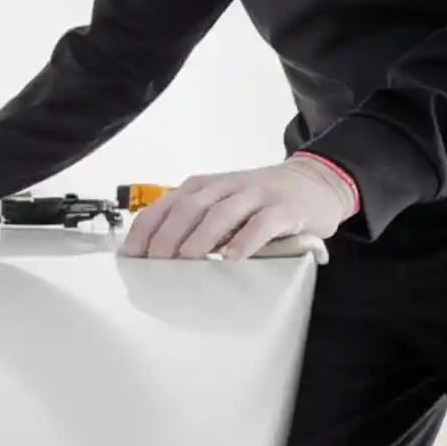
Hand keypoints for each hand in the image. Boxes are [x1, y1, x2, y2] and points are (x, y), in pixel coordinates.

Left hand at [120, 156, 356, 260]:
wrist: (316, 183)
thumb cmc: (259, 202)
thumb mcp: (221, 206)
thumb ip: (195, 224)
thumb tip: (157, 257)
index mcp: (203, 187)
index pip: (165, 205)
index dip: (145, 229)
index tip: (130, 255)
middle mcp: (225, 186)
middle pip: (189, 207)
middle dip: (168, 234)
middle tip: (155, 262)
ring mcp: (256, 194)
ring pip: (222, 212)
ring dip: (201, 237)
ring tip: (187, 260)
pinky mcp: (284, 208)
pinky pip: (262, 223)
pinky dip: (245, 240)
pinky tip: (232, 258)